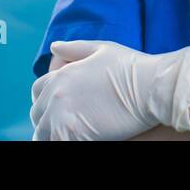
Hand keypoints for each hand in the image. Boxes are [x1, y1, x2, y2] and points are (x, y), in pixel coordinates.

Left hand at [30, 40, 189, 140]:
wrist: (151, 87)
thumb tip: (54, 47)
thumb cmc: (132, 67)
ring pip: (43, 133)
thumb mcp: (102, 49)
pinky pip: (58, 142)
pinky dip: (64, 141)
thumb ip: (75, 48)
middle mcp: (56, 96)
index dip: (46, 99)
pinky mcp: (74, 135)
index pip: (37, 91)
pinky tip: (81, 139)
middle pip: (37, 115)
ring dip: (54, 133)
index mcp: (61, 76)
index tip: (58, 108)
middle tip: (67, 125)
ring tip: (72, 134)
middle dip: (47, 119)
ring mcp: (62, 117)